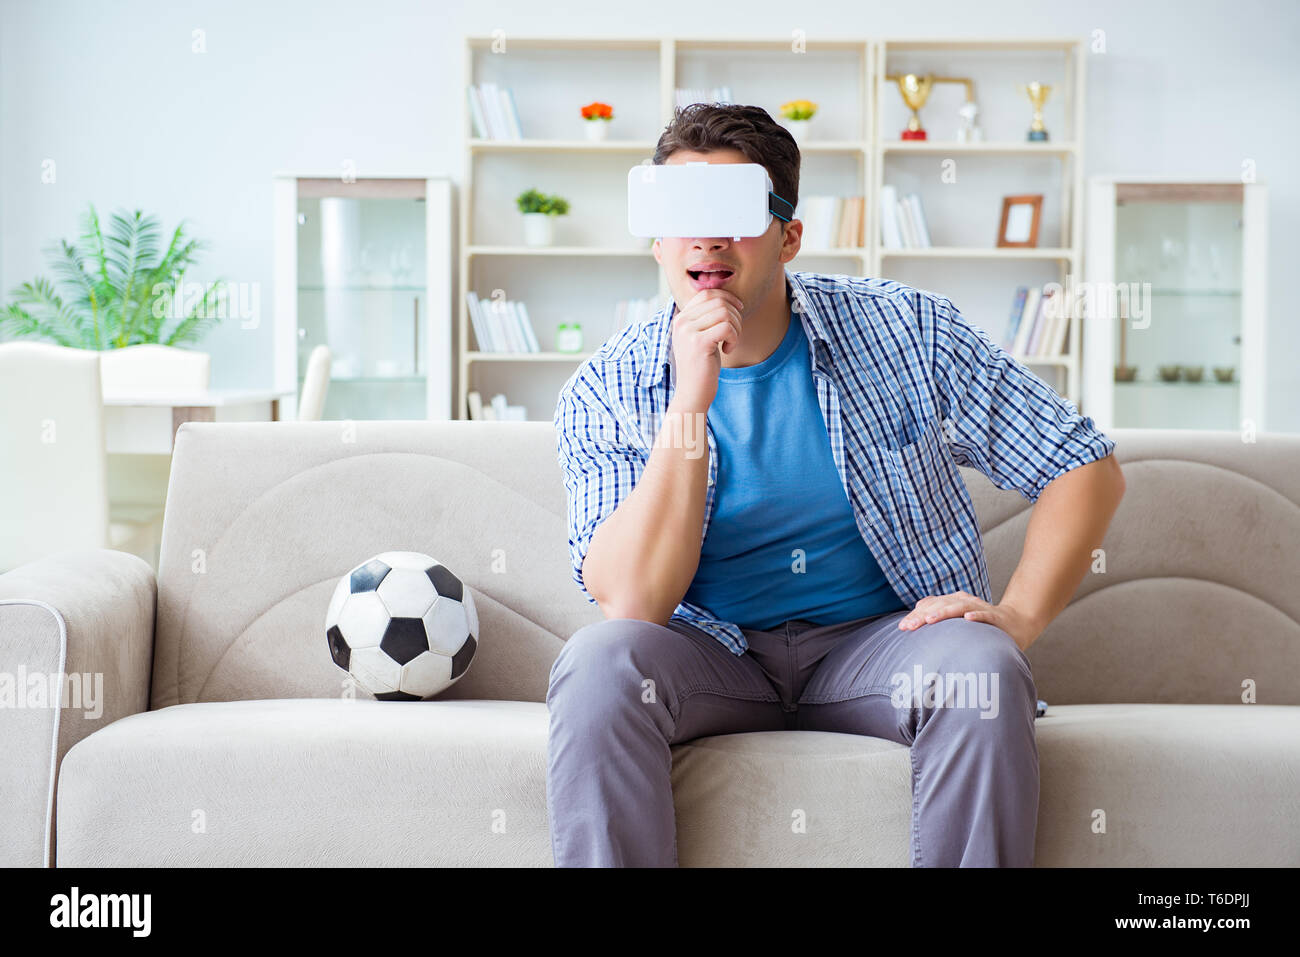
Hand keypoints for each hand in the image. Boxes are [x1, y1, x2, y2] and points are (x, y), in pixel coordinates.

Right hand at [670, 288, 742, 410]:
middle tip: (735, 334)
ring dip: (736, 328)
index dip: (727, 298)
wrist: (692, 394)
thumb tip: (728, 299)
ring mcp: (688, 332)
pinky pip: (727, 328)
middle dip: (735, 315)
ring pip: (725, 313)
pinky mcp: (699, 343)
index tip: (738, 311)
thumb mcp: (699, 338)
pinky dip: (734, 338)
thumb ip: (707, 319)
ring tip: (730, 343)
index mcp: (680, 318)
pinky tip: (727, 350)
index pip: (707, 293)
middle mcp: (681, 322)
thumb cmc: (700, 367)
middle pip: (719, 301)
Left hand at [897, 590, 1041, 651]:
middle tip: (909, 626)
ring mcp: (980, 608)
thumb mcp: (957, 622)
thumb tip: (918, 614)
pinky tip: (968, 619)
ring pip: (960, 607)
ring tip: (930, 619)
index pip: (930, 605)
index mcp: (953, 602)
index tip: (902, 627)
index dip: (915, 615)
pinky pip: (986, 614)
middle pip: (941, 605)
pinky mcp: (996, 617)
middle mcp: (965, 602)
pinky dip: (977, 615)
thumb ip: (940, 616)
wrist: (1016, 623)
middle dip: (923, 615)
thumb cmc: (981, 625)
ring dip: (944, 612)